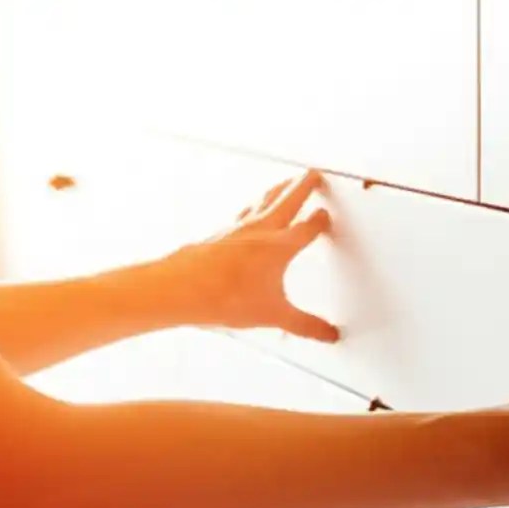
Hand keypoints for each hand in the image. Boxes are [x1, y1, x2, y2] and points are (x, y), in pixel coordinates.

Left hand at [164, 170, 337, 341]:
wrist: (181, 289)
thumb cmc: (223, 296)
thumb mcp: (274, 315)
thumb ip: (305, 325)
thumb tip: (327, 333)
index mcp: (280, 245)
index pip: (308, 226)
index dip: (321, 220)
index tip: (326, 214)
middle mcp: (261, 229)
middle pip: (288, 197)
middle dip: (304, 184)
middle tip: (313, 174)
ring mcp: (238, 227)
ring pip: (264, 199)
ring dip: (279, 189)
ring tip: (285, 183)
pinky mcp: (219, 232)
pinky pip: (243, 212)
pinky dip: (253, 206)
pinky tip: (249, 212)